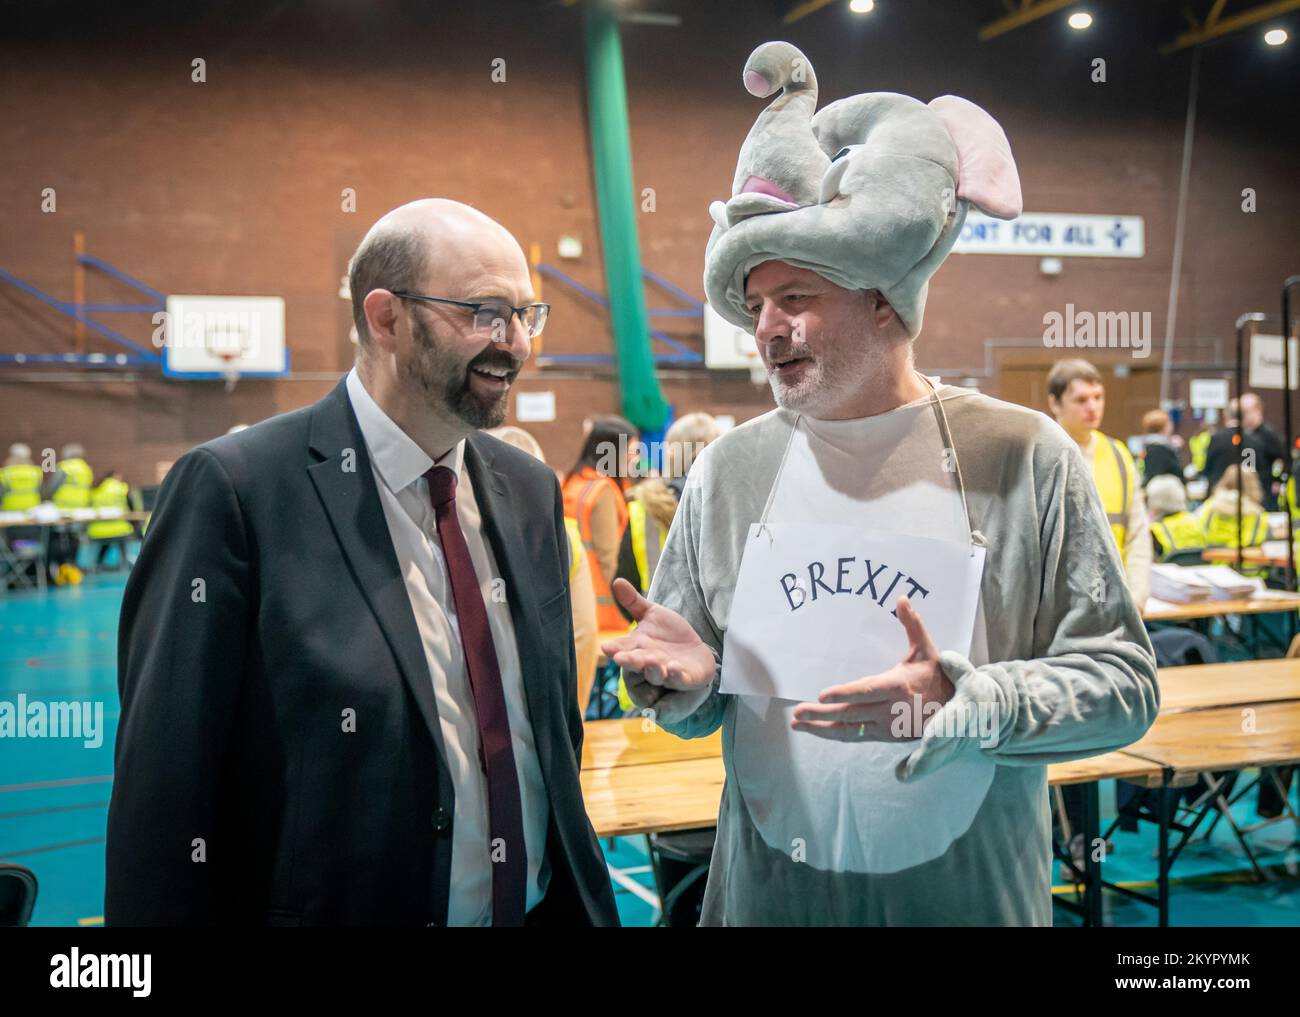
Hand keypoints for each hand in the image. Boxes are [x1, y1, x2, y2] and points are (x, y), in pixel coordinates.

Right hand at [600, 578, 716, 691]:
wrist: (695, 651)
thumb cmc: (669, 634)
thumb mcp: (652, 614)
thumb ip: (634, 601)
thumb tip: (616, 580)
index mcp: (637, 646)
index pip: (623, 647)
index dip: (614, 648)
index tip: (606, 647)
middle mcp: (648, 661)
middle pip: (636, 663)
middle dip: (629, 661)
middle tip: (620, 658)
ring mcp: (665, 672)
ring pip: (656, 674)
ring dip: (652, 669)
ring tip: (651, 661)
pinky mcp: (683, 678)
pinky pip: (679, 679)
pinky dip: (675, 675)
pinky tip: (673, 667)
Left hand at [790, 595, 954, 741]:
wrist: (956, 711)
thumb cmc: (935, 675)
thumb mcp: (926, 649)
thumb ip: (913, 624)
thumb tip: (901, 598)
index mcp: (898, 686)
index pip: (866, 691)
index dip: (844, 693)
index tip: (822, 695)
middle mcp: (890, 709)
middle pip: (852, 713)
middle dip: (822, 714)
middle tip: (797, 712)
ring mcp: (887, 726)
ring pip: (850, 730)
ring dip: (822, 729)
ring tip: (798, 724)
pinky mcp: (884, 736)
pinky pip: (855, 737)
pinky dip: (834, 735)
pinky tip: (816, 730)